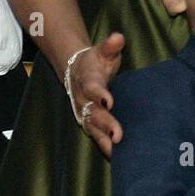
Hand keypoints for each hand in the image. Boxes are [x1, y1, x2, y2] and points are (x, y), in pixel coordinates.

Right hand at [69, 32, 125, 157]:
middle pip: (93, 112)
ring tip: (118, 150)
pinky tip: (118, 157)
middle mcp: (83, 99)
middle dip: (105, 123)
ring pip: (93, 127)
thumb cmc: (96, 61)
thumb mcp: (103, 51)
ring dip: (104, 139)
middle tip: (118, 134)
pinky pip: (97, 136)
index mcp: (88, 80)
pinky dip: (105, 146)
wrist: (76, 70)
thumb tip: (118, 38)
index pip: (92, 87)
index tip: (109, 100)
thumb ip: (111, 46)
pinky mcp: (89, 122)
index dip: (99, 93)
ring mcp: (84, 112)